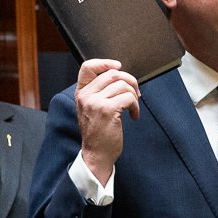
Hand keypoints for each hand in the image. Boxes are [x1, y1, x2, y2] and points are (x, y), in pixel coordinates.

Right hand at [73, 58, 138, 181]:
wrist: (96, 155)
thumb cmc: (98, 134)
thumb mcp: (92, 109)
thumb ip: (99, 92)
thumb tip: (120, 77)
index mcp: (81, 93)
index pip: (88, 67)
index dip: (105, 62)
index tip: (118, 66)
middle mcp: (86, 96)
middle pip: (113, 74)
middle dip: (130, 81)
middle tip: (135, 94)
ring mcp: (95, 102)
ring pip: (123, 85)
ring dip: (134, 96)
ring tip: (133, 108)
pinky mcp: (107, 110)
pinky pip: (128, 97)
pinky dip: (135, 105)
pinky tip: (133, 116)